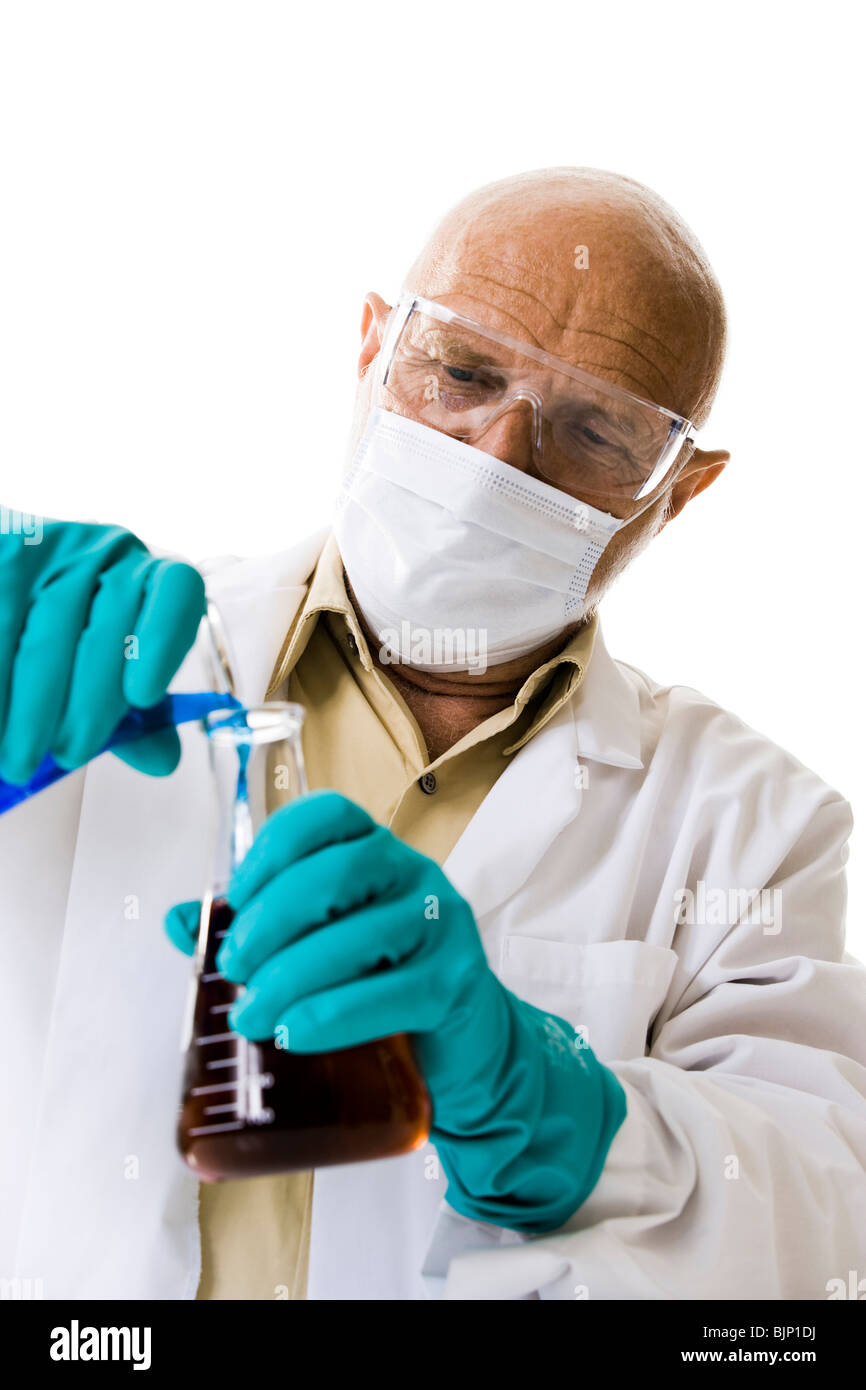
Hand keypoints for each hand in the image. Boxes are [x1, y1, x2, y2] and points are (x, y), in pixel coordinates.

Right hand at [0, 514, 204, 783]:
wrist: (9, 594)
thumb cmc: (70, 642)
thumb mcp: (109, 676)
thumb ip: (135, 718)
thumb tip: (164, 761)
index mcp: (150, 577)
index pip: (176, 589)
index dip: (164, 642)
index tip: (142, 697)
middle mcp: (108, 552)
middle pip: (105, 628)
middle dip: (87, 704)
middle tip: (69, 756)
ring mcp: (52, 547)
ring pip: (45, 631)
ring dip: (31, 705)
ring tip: (19, 759)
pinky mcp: (5, 551)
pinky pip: (0, 623)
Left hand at [166, 790, 626, 1231]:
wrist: (464, 1050)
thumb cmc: (382, 987)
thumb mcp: (320, 949)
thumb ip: (255, 931)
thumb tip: (178, 923)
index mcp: (378, 851)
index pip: (324, 816)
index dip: (270, 850)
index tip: (234, 901)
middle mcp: (416, 875)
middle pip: (335, 873)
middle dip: (270, 922)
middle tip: (236, 969)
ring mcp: (442, 926)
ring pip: (358, 935)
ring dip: (290, 977)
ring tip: (253, 1014)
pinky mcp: (455, 984)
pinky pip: (388, 993)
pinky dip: (331, 1015)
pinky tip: (294, 1033)